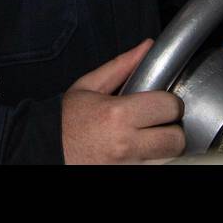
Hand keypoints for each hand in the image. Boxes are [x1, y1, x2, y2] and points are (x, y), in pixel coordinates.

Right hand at [61, 38, 185, 163]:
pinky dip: (150, 158)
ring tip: (148, 136)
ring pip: (167, 158)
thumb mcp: (89, 86)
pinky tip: (137, 148)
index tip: (162, 102)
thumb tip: (147, 47)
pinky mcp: (127, 175)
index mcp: (118, 114)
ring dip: (163, 146)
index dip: (170, 103)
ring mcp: (127, 165)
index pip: (169, 108)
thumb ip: (121, 66)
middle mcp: (125, 143)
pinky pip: (151, 166)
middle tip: (160, 122)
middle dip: (173, 128)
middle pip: (176, 140)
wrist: (46, 150)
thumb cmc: (65, 120)